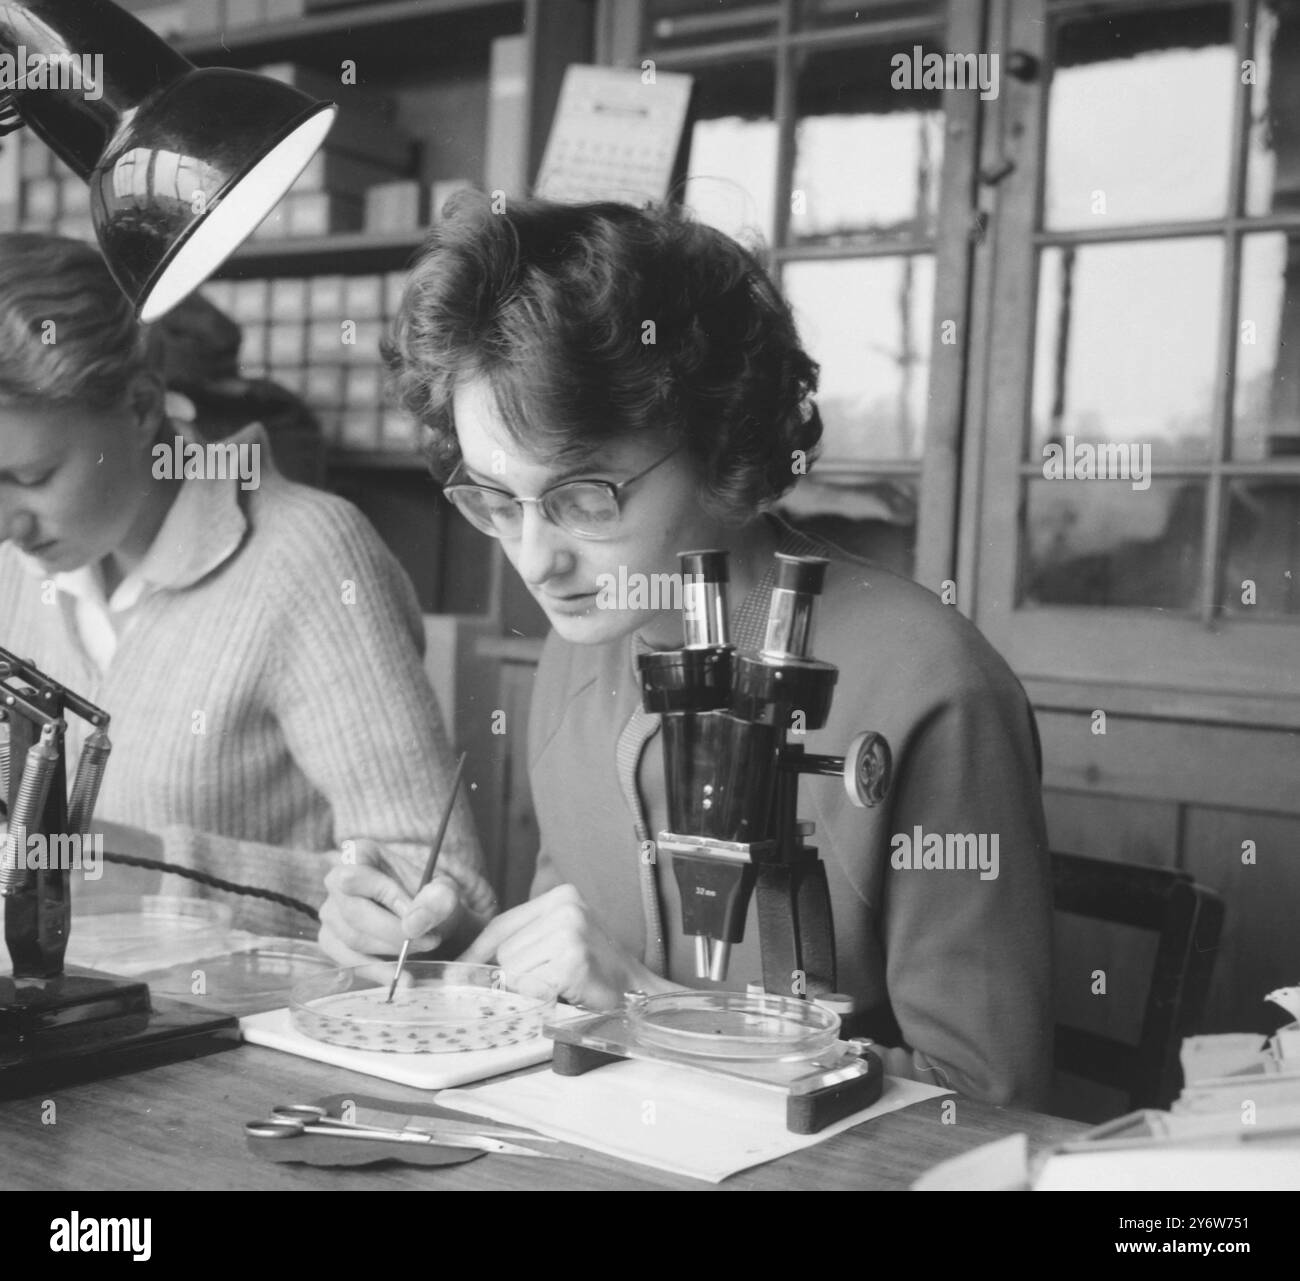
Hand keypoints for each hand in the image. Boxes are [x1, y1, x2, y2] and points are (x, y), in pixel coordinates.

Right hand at [319, 839, 497, 966]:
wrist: (429, 921)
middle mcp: (336, 880)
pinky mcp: (331, 941)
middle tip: (431, 940)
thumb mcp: (445, 892)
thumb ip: (437, 899)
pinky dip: (378, 971)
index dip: (387, 897)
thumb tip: (412, 924)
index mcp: (360, 853)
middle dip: (394, 931)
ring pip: (353, 938)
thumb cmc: (431, 898)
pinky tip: (403, 977)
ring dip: (392, 950)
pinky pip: (349, 960)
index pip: (357, 877)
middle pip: (354, 912)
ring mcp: (330, 912)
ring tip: (426, 947)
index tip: (418, 916)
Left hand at [457, 884, 675, 1009]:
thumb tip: (465, 965)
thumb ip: (522, 942)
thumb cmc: (595, 971)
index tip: (458, 972)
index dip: (477, 953)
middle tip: (543, 984)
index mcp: (560, 896)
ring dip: (529, 988)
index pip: (501, 924)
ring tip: (559, 986)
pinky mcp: (572, 959)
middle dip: (510, 976)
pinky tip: (567, 992)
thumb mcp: (558, 940)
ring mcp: (570, 931)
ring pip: (512, 969)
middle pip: (503, 950)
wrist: (639, 992)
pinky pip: (530, 986)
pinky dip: (541, 998)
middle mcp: (565, 906)